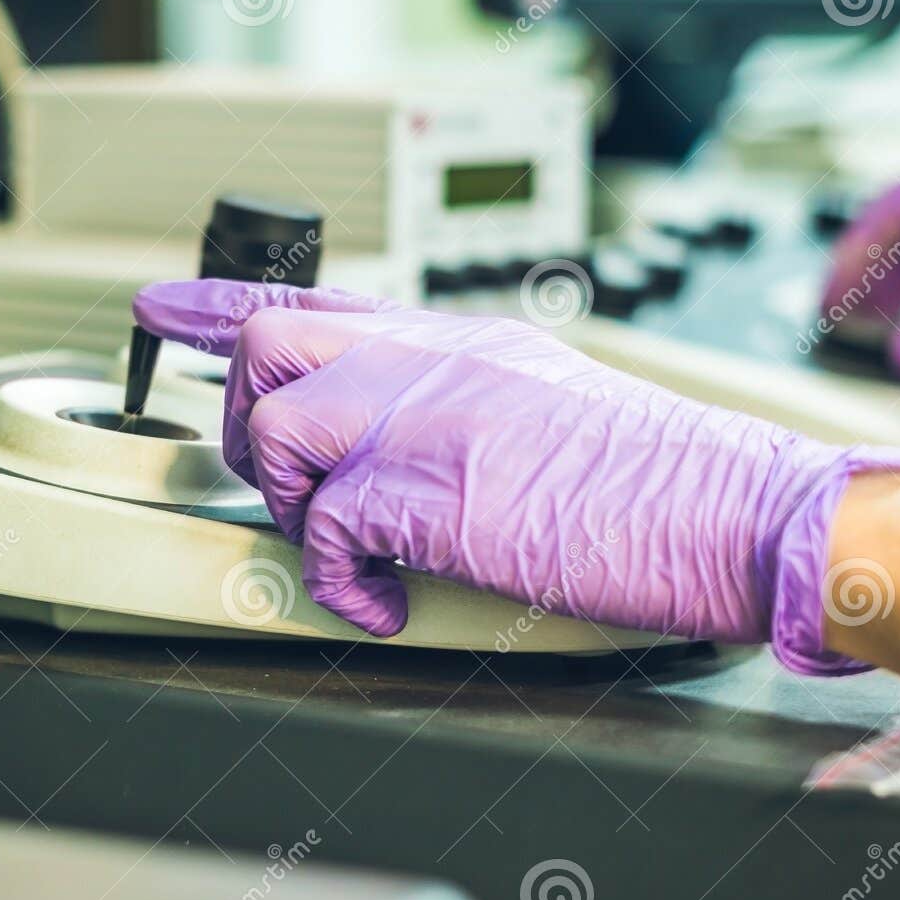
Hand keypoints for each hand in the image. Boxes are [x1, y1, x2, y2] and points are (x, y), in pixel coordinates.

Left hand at [134, 279, 899, 671]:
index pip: (317, 296)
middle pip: (266, 341)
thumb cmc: (663, 475)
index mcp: (461, 338)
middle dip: (242, 419)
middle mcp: (429, 358)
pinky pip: (320, 530)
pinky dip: (338, 583)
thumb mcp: (553, 404)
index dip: (221, 304)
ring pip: (271, 428)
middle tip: (280, 484)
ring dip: (286, 503)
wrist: (736, 507)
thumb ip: (470, 403)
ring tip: (348, 549)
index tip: (163, 314)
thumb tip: (415, 446)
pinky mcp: (430, 488)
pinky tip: (385, 603)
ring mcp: (425, 413)